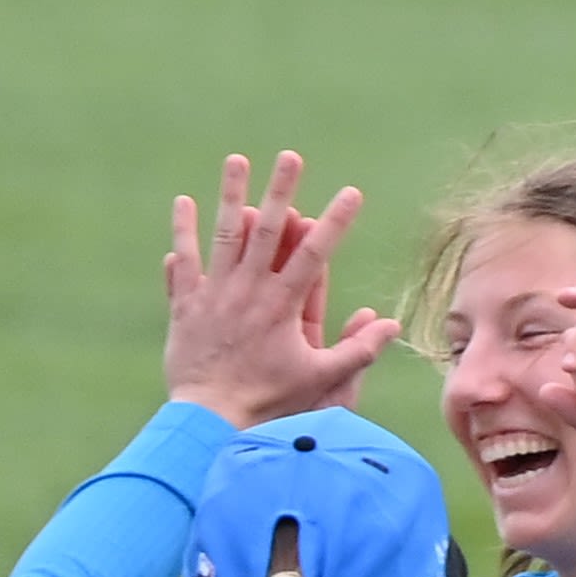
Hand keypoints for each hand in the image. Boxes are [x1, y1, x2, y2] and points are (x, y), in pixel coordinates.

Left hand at [162, 152, 398, 426]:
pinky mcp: (187, 305)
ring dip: (231, 195)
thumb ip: (357, 351)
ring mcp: (215, 293)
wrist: (209, 420)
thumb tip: (392, 326)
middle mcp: (248, 289)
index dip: (335, 222)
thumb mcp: (320, 380)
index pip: (314, 253)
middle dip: (282, 190)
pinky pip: (185, 261)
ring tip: (237, 160)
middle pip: (268, 229)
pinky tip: (184, 203)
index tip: (352, 193)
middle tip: (291, 156)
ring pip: (224, 234)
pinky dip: (183, 232)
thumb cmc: (268, 402)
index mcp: (282, 305)